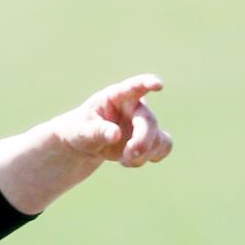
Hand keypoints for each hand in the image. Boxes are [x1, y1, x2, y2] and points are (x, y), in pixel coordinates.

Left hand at [49, 74, 172, 167]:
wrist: (85, 142)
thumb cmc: (81, 129)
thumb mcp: (81, 130)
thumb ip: (97, 131)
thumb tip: (116, 134)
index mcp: (116, 96)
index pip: (134, 86)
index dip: (147, 83)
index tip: (158, 85)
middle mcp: (135, 107)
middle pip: (149, 121)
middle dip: (142, 140)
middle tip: (130, 153)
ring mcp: (144, 122)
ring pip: (158, 137)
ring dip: (144, 154)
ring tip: (123, 160)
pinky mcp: (150, 138)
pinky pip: (164, 146)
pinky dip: (151, 157)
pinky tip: (130, 161)